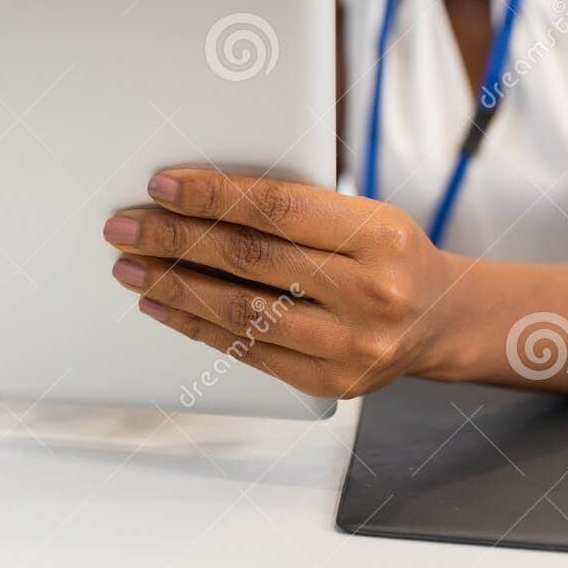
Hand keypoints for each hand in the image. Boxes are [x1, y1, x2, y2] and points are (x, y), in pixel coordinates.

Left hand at [103, 169, 455, 398]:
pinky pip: (247, 351)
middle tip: (125, 226)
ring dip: (174, 287)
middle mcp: (370, 292)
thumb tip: (198, 197)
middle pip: (251, 260)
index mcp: (379, 235)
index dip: (212, 197)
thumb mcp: (364, 214)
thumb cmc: (389, 255)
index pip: (278, 209)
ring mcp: (351, 344)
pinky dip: (195, 326)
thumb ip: (297, 209)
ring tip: (131, 267)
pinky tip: (160, 305)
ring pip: (242, 313)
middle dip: (176, 240)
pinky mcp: (330, 382)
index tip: (161, 186)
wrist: (441, 320)